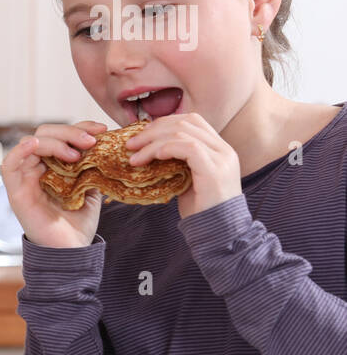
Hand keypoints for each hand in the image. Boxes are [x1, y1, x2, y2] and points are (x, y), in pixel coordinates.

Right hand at [1, 121, 106, 248]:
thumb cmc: (78, 222)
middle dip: (69, 132)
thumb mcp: (91, 187)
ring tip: (76, 152)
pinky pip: (9, 165)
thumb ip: (91, 165)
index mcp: (53, 164)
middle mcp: (37, 167)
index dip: (79, 127)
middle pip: (45, 134)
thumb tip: (104, 141)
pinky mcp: (16, 191)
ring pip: (30, 143)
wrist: (71, 250)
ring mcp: (25, 178)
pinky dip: (20, 151)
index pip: (60, 135)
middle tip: (91, 142)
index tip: (101, 130)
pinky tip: (35, 145)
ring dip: (54, 141)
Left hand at [124, 112, 240, 217]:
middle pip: (186, 121)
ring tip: (133, 156)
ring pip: (183, 132)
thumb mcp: (187, 179)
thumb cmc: (201, 210)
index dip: (163, 123)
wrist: (220, 233)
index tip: (141, 135)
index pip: (191, 120)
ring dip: (152, 141)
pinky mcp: (214, 169)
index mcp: (218, 148)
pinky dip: (165, 148)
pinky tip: (151, 158)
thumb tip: (149, 152)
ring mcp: (221, 158)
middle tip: (130, 143)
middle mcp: (223, 149)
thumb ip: (176, 162)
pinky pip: (188, 147)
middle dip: (153, 129)